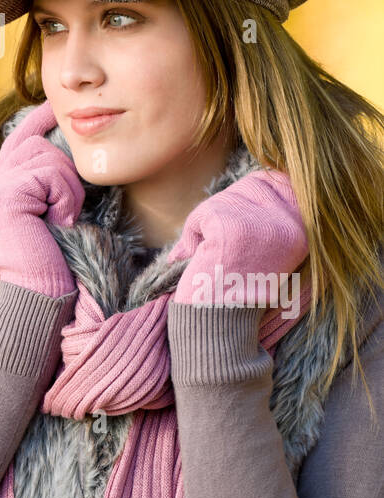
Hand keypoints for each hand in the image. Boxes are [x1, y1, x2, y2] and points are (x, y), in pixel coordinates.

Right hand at [0, 99, 85, 297]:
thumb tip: (69, 140)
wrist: (46, 296)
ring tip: (64, 219)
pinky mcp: (3, 197)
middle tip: (68, 208)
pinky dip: (65, 196)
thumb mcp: (59, 211)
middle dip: (65, 170)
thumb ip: (53, 180)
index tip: (53, 105)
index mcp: (3, 188)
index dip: (38, 118)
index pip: (21, 139)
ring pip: (46, 155)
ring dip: (68, 186)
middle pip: (38, 143)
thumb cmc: (61, 260)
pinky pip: (48, 173)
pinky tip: (60, 222)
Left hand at [168, 169, 308, 307]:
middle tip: (229, 252)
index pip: (274, 181)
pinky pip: (202, 214)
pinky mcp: (231, 226)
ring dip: (210, 226)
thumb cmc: (240, 286)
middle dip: (228, 213)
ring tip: (219, 258)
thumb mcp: (268, 246)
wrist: (222, 321)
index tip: (244, 229)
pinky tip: (205, 260)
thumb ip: (266, 212)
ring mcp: (261, 222)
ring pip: (221, 201)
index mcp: (304, 226)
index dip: (251, 198)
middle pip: (246, 187)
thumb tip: (261, 176)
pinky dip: (194, 236)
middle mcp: (290, 222)